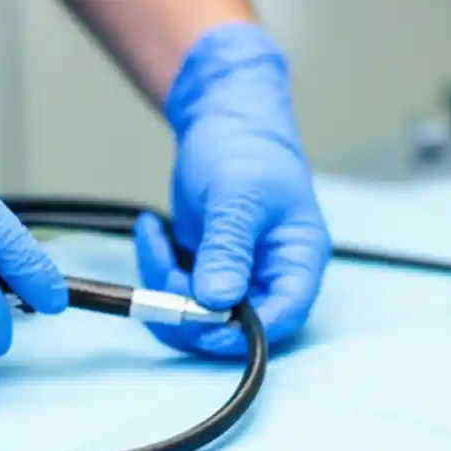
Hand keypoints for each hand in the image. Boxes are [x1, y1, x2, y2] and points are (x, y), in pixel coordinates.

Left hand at [136, 23, 330, 355]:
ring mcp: (237, 274)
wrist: (222, 119)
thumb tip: (217, 301)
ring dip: (166, 287)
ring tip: (156, 239)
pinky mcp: (206, 268)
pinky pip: (177, 290)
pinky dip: (156, 269)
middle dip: (190, 309)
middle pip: (235, 326)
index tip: (201, 321)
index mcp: (298, 259)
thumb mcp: (236, 197)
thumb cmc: (245, 148)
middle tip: (163, 276)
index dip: (242, 331)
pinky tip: (152, 230)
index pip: (282, 316)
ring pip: (198, 313)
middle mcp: (270, 274)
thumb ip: (228, 250)